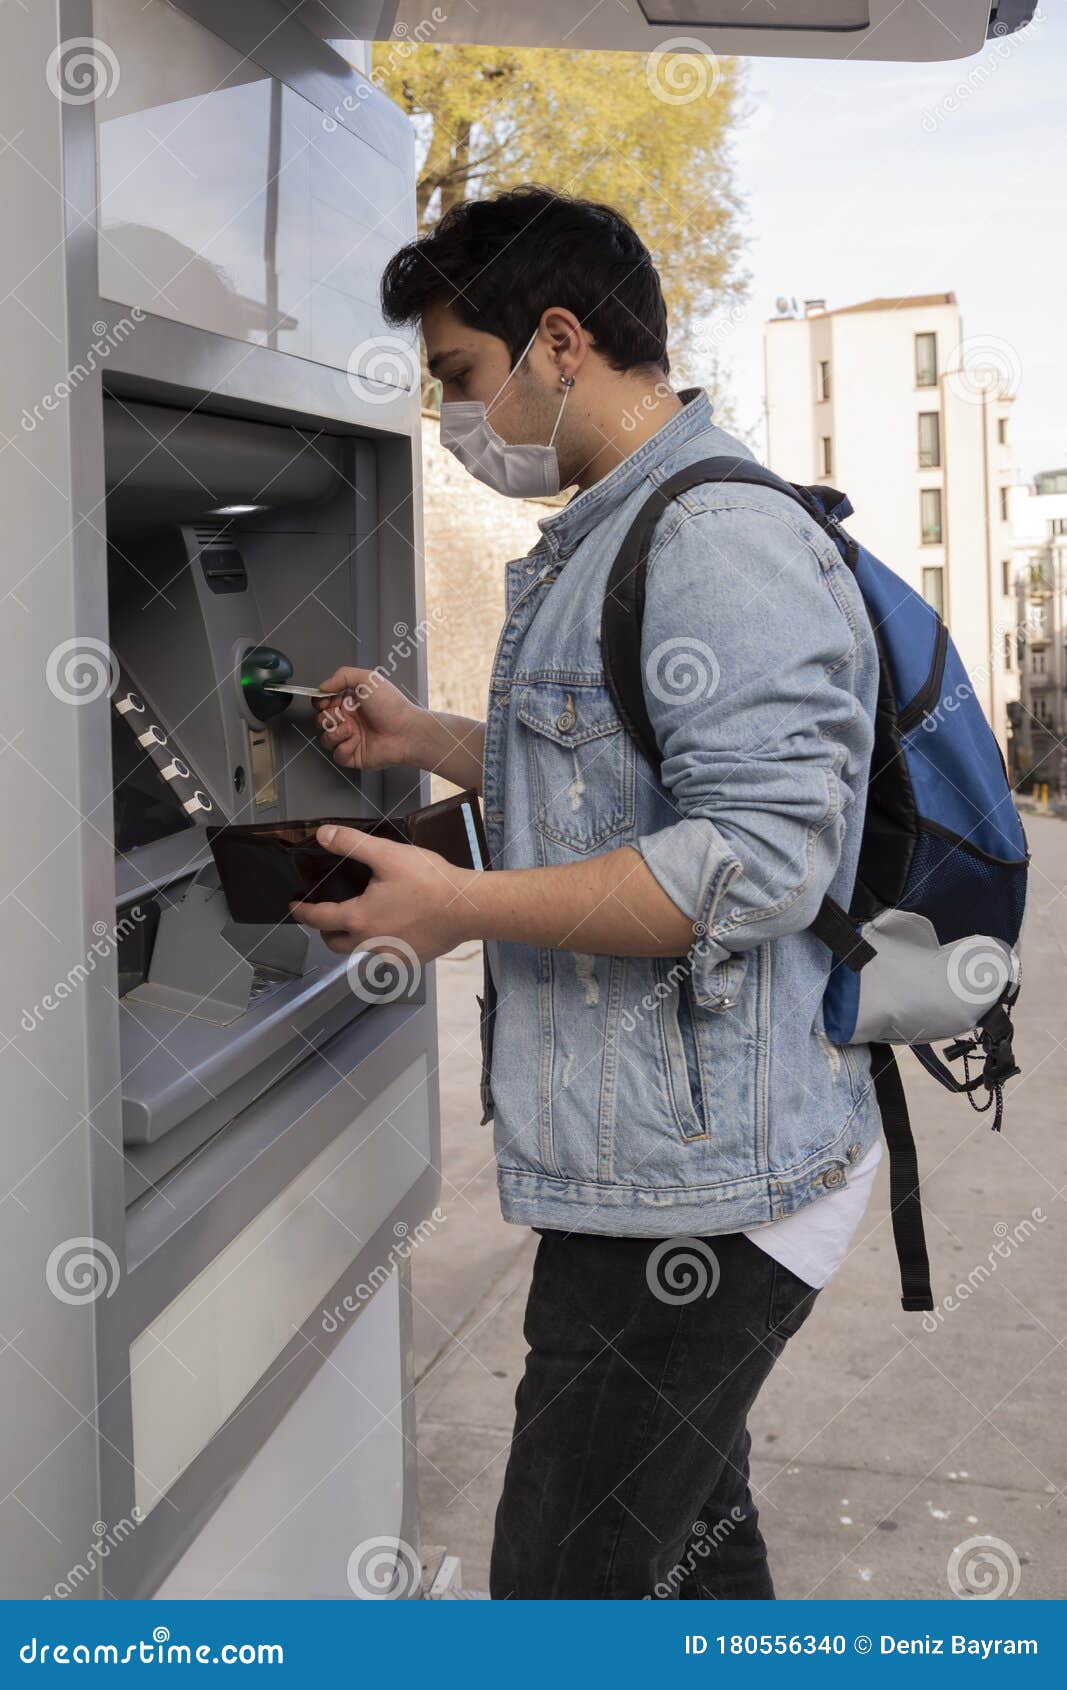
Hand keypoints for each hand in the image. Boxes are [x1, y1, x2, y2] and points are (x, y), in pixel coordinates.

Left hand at [289, 824, 476, 965]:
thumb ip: (351, 844)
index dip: (302, 912)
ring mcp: (390, 955)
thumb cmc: (429, 881)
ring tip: (361, 921)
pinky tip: (392, 928)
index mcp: (358, 918)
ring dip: (353, 939)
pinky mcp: (409, 960)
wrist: (467, 908)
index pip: (319, 918)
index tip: (295, 906)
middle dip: (324, 931)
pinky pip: (385, 955)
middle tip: (326, 917)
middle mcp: (369, 943)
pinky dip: (380, 944)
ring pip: (360, 951)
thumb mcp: (387, 854)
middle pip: (334, 944)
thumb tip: (323, 834)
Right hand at [314, 666, 426, 771]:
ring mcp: (351, 739)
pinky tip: (356, 741)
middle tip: (342, 716)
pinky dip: (344, 748)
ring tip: (350, 729)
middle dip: (327, 718)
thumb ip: (342, 675)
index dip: (320, 702)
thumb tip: (323, 686)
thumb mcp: (367, 679)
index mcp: (350, 702)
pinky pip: (337, 755)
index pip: (322, 703)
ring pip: (325, 739)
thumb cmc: (392, 706)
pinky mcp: (354, 756)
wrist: (407, 731)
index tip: (326, 701)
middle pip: (320, 721)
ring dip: (334, 733)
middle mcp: (349, 720)